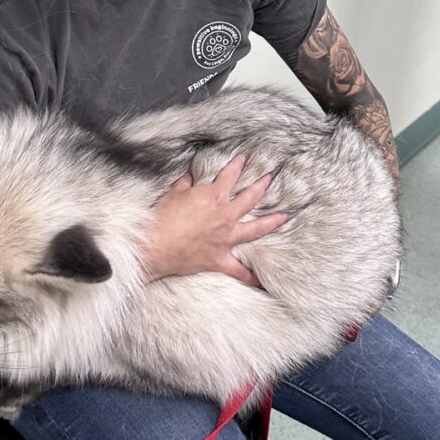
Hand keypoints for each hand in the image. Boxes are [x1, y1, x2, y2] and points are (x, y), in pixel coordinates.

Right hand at [142, 155, 288, 285]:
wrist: (154, 246)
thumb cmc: (161, 218)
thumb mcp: (172, 194)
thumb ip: (185, 184)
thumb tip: (190, 175)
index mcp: (213, 196)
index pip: (230, 175)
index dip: (238, 165)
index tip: (244, 158)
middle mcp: (225, 215)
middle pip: (250, 198)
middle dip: (262, 186)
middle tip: (270, 178)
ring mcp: (225, 238)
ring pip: (256, 229)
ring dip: (272, 222)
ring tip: (285, 217)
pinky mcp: (219, 259)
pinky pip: (239, 270)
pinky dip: (250, 276)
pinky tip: (261, 281)